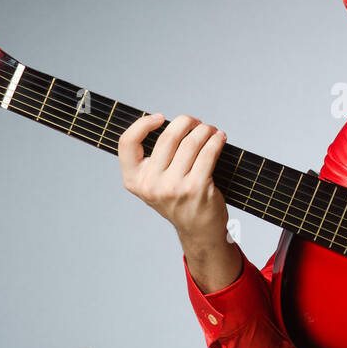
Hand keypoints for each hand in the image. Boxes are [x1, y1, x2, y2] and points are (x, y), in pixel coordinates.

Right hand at [117, 112, 230, 245]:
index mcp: (134, 180)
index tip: (160, 117)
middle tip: (196, 123)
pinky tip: (219, 138)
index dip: (142, 124)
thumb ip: (154, 159)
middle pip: (167, 137)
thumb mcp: (154, 183)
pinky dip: (216, 141)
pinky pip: (208, 153)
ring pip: (191, 143)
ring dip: (204, 130)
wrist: (198, 230)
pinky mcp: (196, 188)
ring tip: (211, 131)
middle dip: (186, 122)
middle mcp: (151, 184)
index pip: (127, 143)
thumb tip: (171, 123)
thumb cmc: (178, 200)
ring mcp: (173, 187)